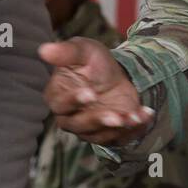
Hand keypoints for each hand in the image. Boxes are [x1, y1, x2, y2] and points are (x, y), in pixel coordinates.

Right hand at [39, 37, 155, 144]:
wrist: (118, 75)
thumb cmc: (93, 61)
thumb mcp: (84, 50)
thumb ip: (66, 52)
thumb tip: (43, 49)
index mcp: (57, 95)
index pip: (60, 104)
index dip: (74, 100)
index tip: (90, 93)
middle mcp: (69, 117)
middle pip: (78, 125)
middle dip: (98, 120)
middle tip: (115, 115)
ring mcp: (88, 128)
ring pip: (99, 135)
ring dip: (118, 127)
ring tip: (134, 116)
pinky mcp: (106, 134)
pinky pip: (119, 137)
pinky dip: (134, 128)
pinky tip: (145, 115)